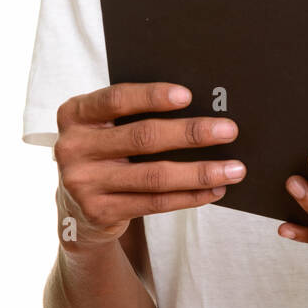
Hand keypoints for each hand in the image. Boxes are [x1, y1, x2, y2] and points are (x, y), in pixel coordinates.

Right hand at [54, 82, 244, 248]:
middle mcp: (73, 147)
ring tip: (234, 169)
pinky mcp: (100, 212)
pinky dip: (190, 196)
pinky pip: (155, 203)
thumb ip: (133, 114)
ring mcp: (83, 183)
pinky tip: (214, 190)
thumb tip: (200, 108)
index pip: (116, 99)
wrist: (74, 204)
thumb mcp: (104, 126)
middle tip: (228, 130)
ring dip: (200, 172)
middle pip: (142, 138)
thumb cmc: (104, 150)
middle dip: (191, 133)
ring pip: (154, 176)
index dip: (152, 96)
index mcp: (75, 114)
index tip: (188, 96)